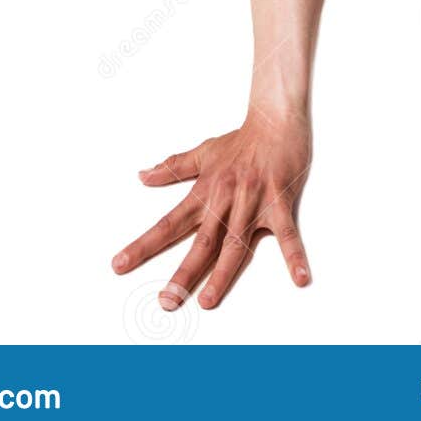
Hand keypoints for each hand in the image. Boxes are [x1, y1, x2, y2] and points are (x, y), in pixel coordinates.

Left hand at [112, 114, 311, 309]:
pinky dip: (294, 256)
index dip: (144, 245)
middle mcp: (225, 199)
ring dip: (222, 274)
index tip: (120, 265)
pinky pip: (288, 234)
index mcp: (205, 191)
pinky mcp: (280, 201)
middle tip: (166, 301)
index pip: (169, 223)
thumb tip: (142, 176)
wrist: (276, 118)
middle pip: (201, 242)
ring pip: (236, 243)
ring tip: (208, 301)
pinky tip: (299, 278)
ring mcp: (253, 202)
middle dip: (183, 273)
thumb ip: (173, 168)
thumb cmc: (242, 139)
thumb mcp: (204, 152)